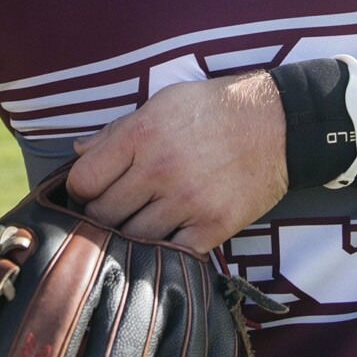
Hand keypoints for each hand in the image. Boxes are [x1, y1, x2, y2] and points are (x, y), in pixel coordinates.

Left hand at [68, 72, 287, 253]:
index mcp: (142, 135)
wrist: (279, 124)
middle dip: (99, 216)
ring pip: (132, 238)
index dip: (79, 190)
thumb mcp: (163, 103)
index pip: (83, 180)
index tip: (89, 192)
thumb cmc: (215, 109)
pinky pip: (172, 252)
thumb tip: (78, 152)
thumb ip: (117, 131)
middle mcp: (160, 170)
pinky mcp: (213, 226)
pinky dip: (165, 249)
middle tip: (111, 212)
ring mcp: (188, 201)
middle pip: (102, 215)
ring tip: (137, 224)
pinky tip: (167, 236)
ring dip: (129, 235)